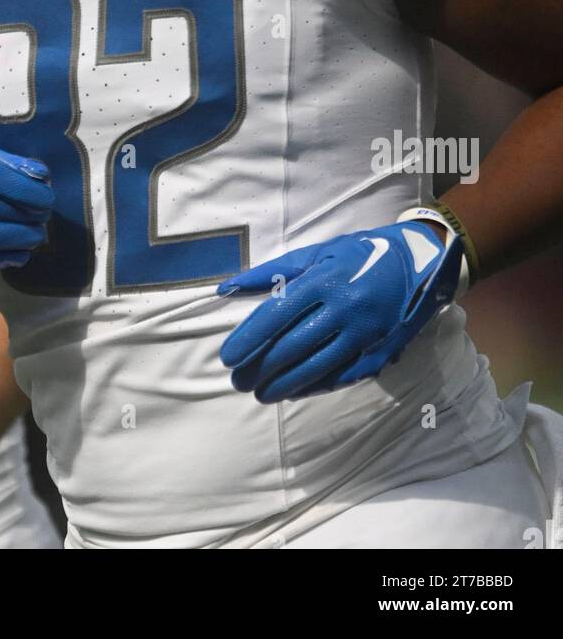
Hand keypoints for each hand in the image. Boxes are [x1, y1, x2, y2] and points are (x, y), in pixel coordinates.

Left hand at [218, 221, 462, 403]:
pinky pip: (342, 376)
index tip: (228, 357)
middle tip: (239, 381)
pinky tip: (295, 391)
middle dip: (261, 368)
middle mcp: (344, 309)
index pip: (277, 315)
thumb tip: (226, 289)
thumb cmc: (360, 254)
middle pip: (293, 347)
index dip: (250, 339)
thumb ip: (271, 273)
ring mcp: (364, 334)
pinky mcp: (381, 352)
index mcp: (324, 281)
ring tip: (261, 393)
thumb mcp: (317, 253)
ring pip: (317, 367)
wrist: (421, 262)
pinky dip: (315, 386)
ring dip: (284, 384)